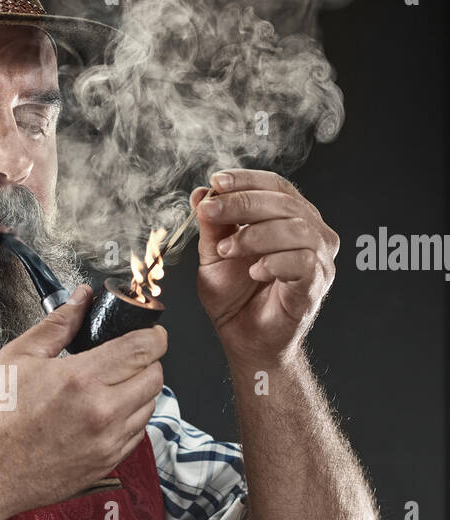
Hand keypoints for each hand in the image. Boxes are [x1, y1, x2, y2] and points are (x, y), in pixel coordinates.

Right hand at [0, 285, 166, 519]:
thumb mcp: (17, 357)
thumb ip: (57, 325)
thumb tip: (81, 300)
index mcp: (81, 380)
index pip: (143, 349)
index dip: (153, 334)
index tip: (150, 331)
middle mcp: (102, 413)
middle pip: (154, 377)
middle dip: (147, 360)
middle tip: (126, 355)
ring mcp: (107, 443)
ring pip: (149, 406)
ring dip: (139, 390)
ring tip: (111, 384)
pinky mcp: (106, 464)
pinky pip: (137, 434)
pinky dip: (130, 418)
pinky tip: (104, 411)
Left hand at [191, 169, 339, 366]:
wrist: (243, 339)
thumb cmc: (234, 297)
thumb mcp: (214, 255)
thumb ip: (212, 225)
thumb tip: (200, 193)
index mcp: (290, 219)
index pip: (276, 186)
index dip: (247, 180)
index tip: (216, 182)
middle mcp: (311, 234)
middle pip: (284, 203)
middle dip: (243, 203)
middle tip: (211, 211)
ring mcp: (318, 260)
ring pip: (296, 229)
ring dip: (254, 235)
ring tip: (227, 250)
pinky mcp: (316, 285)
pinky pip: (303, 263)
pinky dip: (274, 262)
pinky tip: (254, 271)